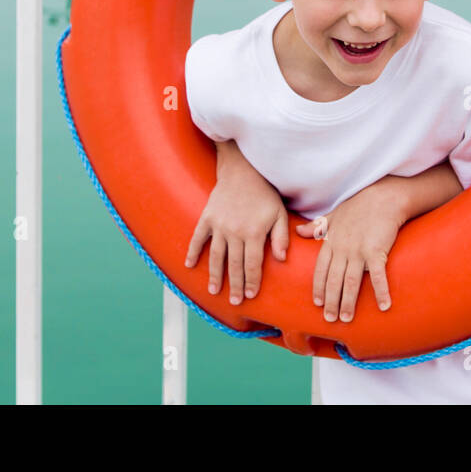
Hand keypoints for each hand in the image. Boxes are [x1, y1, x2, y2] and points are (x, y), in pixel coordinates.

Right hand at [185, 140, 288, 305]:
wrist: (243, 170)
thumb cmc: (265, 193)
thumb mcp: (279, 213)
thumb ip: (281, 237)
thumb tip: (281, 259)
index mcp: (254, 232)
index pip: (253, 264)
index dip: (253, 281)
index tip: (252, 295)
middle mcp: (235, 232)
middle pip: (234, 265)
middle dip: (236, 285)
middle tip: (236, 301)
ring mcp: (219, 225)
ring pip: (216, 256)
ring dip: (215, 275)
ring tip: (214, 291)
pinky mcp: (207, 218)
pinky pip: (198, 238)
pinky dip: (193, 252)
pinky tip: (189, 265)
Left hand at [295, 180, 402, 322]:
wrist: (384, 196)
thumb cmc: (360, 205)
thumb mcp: (334, 215)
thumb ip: (317, 227)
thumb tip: (299, 232)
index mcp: (331, 241)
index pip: (320, 269)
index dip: (319, 287)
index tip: (318, 303)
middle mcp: (342, 248)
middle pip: (333, 280)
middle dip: (331, 301)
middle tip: (330, 320)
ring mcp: (358, 250)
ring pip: (350, 281)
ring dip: (348, 301)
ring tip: (346, 318)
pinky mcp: (376, 250)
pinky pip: (378, 275)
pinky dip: (380, 291)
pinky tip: (384, 306)